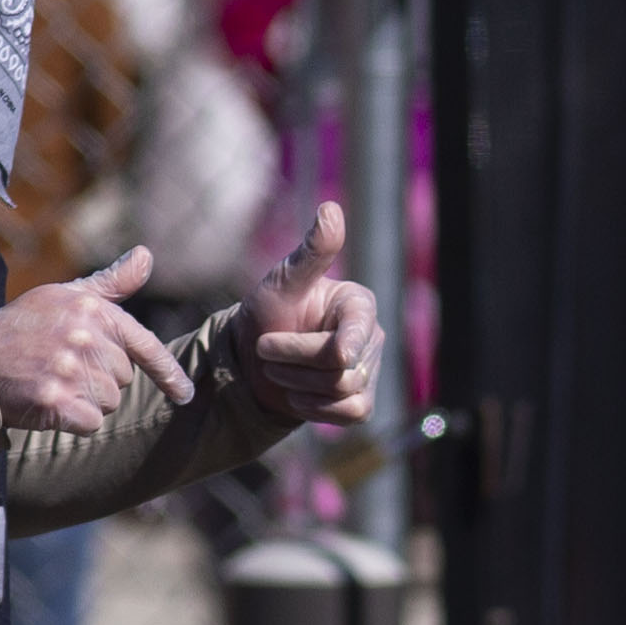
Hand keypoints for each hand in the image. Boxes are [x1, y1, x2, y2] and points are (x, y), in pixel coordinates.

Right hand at [0, 247, 193, 434]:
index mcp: (93, 310)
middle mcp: (85, 337)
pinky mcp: (55, 400)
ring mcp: (70, 370)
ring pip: (109, 402)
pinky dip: (76, 420)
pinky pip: (92, 422)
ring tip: (55, 381)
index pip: (144, 345)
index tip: (185, 394)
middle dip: (102, 379)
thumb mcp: (67, 296)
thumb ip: (111, 283)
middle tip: (65, 367)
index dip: (168, 373)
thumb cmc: (26, 325)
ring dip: (88, 400)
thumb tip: (147, 255)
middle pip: (124, 378)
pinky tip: (51, 403)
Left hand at [245, 201, 383, 430]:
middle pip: (340, 365)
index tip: (337, 353)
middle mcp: (372, 337)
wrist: (254, 358)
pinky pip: (349, 414)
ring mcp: (369, 372)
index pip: (358, 332)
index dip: (341, 345)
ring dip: (296, 383)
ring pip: (341, 390)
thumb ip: (311, 252)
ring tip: (275, 369)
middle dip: (292, 360)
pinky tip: (295, 394)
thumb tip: (331, 210)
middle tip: (266, 349)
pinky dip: (315, 408)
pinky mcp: (360, 403)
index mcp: (358, 304)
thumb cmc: (269, 313)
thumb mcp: (284, 281)